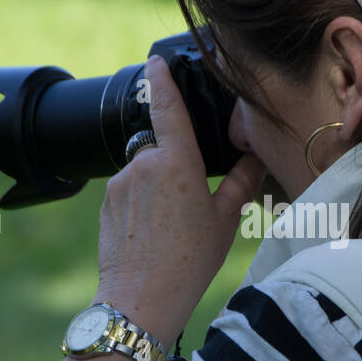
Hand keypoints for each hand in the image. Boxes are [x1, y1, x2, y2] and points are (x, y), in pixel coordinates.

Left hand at [93, 54, 265, 342]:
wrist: (141, 299)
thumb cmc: (189, 262)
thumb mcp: (225, 220)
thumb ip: (240, 182)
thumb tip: (256, 157)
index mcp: (178, 162)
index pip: (168, 106)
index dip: (162, 79)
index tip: (156, 61)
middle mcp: (144, 164)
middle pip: (161, 147)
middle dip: (175, 166)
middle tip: (191, 207)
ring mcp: (120, 183)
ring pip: (144, 171)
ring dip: (158, 188)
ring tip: (172, 230)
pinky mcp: (105, 203)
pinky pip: (128, 191)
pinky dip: (141, 205)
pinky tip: (153, 236)